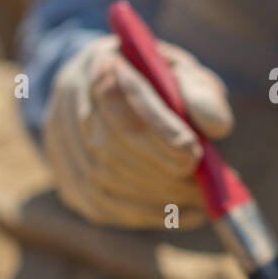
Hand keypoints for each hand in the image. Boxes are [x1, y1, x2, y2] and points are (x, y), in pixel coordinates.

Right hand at [43, 34, 233, 227]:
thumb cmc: (157, 82)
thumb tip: (218, 126)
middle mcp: (71, 99)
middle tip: (204, 187)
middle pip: (108, 143)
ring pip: (102, 179)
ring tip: (199, 201)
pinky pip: (98, 204)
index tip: (193, 153)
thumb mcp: (183, 73)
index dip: (157, 127)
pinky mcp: (64, 174)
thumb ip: (200, 93)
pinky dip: (143, 215)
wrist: (111, 91)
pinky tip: (178, 214)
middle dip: (161, 170)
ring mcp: (59, 138)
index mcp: (102, 63)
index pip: (121, 96)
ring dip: (157, 197)